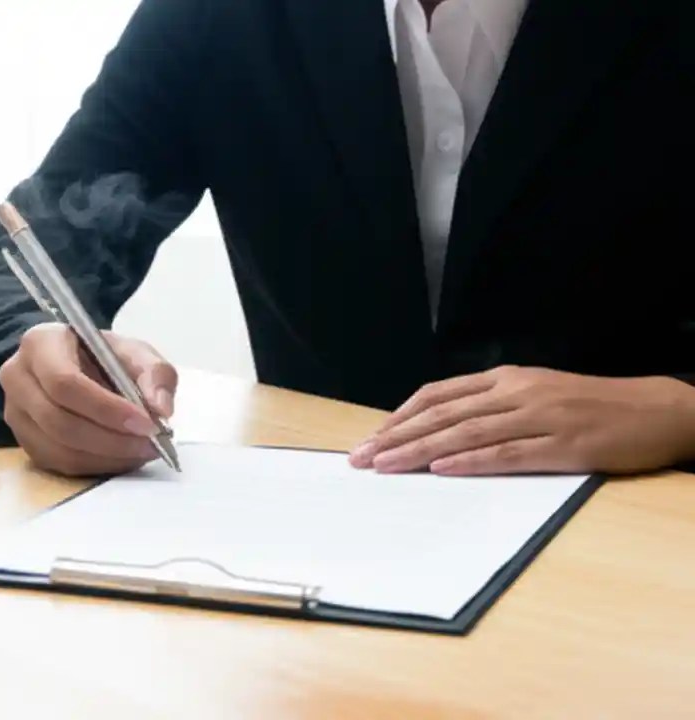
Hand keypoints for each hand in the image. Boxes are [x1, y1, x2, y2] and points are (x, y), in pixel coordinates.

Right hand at [0, 323, 175, 476]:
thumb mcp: (133, 351)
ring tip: (141, 451)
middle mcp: (16, 378)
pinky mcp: (24, 442)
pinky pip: (59, 463)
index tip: (145, 423)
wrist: (76, 365)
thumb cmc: (102, 356)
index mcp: (39, 344)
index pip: (64, 382)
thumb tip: (160, 409)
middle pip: (57, 420)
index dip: (106, 408)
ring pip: (58, 448)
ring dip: (106, 456)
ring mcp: (15, 413)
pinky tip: (121, 457)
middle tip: (150, 443)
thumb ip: (154, 373)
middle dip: (110, 438)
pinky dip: (96, 465)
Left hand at [348, 366, 694, 475]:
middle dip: (397, 437)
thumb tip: (439, 431)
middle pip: (443, 414)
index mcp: (506, 379)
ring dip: (420, 451)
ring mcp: (540, 418)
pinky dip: (471, 462)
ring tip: (387, 466)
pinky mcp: (563, 446)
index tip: (371, 438)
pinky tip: (442, 469)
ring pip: (466, 433)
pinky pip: (508, 454)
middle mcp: (517, 393)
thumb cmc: (589, 406)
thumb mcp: (534, 394)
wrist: (655, 410)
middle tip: (362, 457)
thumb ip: (490, 407)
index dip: (400, 417)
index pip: (438, 395)